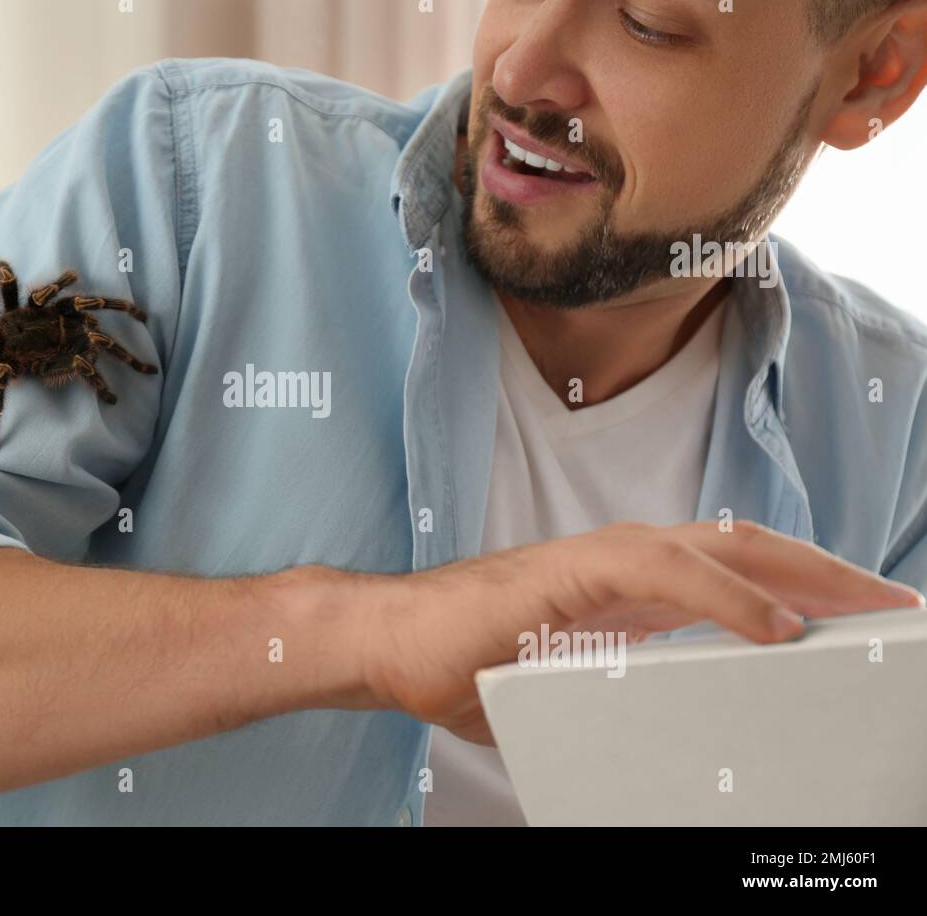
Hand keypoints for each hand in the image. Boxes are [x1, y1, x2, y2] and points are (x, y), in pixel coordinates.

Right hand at [359, 520, 923, 743]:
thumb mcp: (572, 677)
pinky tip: (777, 627)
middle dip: (835, 576)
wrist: (394, 641)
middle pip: (754, 549)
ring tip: (870, 610)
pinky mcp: (575, 571)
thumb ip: (627, 677)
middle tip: (900, 610)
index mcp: (633, 582)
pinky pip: (669, 574)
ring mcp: (604, 558)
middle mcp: (628, 556)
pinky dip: (730, 596)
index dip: (810, 585)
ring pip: (727, 549)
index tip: (869, 618)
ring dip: (808, 578)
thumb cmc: (470, 660)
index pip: (739, 568)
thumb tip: (683, 720)